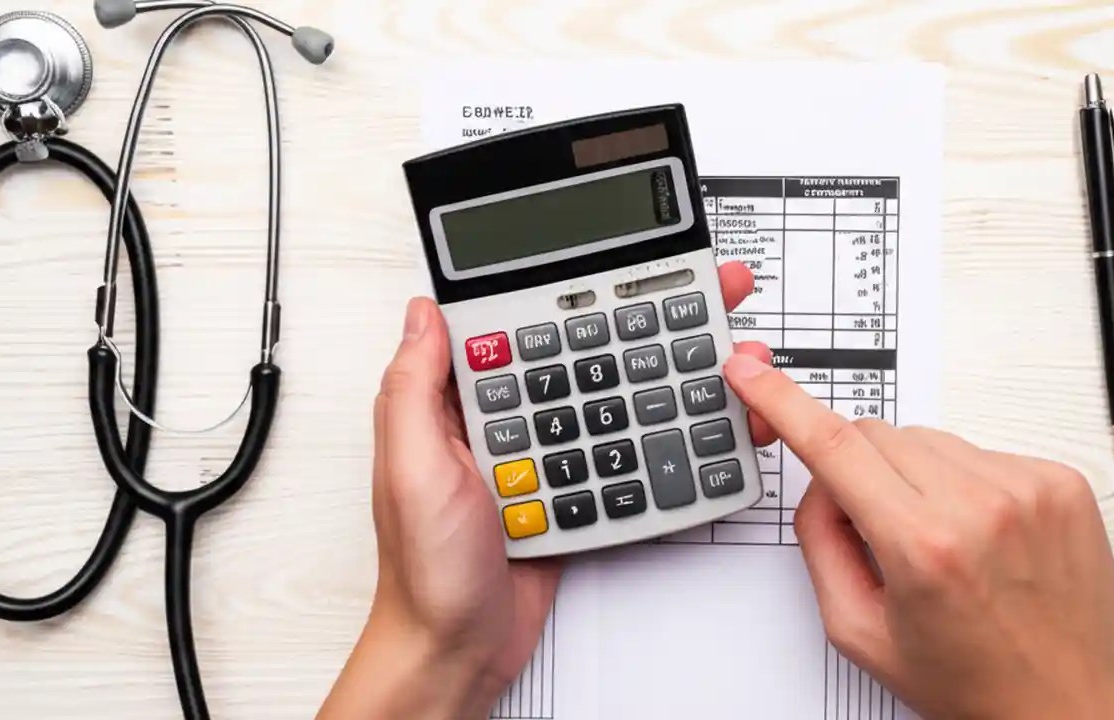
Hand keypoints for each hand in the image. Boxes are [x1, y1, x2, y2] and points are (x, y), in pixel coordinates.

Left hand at [320, 262, 770, 719]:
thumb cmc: (425, 570)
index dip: (555, 294)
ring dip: (649, 374)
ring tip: (701, 346)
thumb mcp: (412, 466)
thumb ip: (415, 388)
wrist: (457, 650)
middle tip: (688, 295)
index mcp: (453, 407)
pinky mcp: (569, 493)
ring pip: (600, 401)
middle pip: (570, 357)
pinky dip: (647, 435)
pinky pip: (612, 454)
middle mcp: (499, 425)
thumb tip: (424, 312)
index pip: (508, 330)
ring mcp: (539, 458)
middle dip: (628, 324)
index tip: (605, 264)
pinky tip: (683, 414)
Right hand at [722, 354, 1113, 719]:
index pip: (831, 446)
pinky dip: (964, 482)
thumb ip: (820, 544)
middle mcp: (980, 506)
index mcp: (923, 547)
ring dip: (914, 475)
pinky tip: (980, 535)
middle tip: (878, 532)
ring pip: (927, 437)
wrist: (1069, 704)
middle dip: (857, 470)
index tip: (752, 373)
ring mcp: (1028, 487)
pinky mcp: (1061, 480)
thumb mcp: (860, 631)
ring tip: (941, 541)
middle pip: (875, 435)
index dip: (782, 402)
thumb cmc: (974, 682)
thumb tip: (819, 484)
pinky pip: (980, 450)